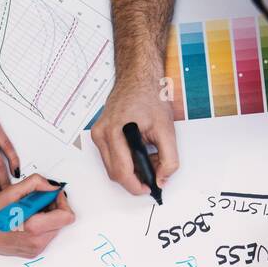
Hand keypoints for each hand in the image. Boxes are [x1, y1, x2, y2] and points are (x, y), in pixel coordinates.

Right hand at [0, 174, 74, 257]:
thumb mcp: (12, 192)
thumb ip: (36, 184)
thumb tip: (52, 186)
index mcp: (35, 228)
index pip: (67, 216)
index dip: (62, 202)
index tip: (52, 195)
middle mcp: (38, 242)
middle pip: (61, 222)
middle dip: (53, 208)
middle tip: (35, 201)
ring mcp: (36, 249)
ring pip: (54, 229)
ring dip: (47, 217)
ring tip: (27, 211)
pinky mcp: (33, 252)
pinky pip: (46, 236)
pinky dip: (40, 226)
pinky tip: (25, 220)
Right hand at [90, 75, 178, 196]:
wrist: (138, 77)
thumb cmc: (149, 96)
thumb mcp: (167, 129)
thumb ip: (169, 159)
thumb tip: (162, 179)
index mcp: (115, 131)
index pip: (122, 172)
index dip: (137, 185)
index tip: (149, 188)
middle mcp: (102, 134)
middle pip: (115, 173)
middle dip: (136, 178)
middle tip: (154, 171)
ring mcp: (98, 134)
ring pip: (112, 168)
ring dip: (131, 170)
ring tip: (149, 157)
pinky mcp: (100, 134)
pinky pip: (111, 157)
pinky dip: (126, 160)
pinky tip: (139, 151)